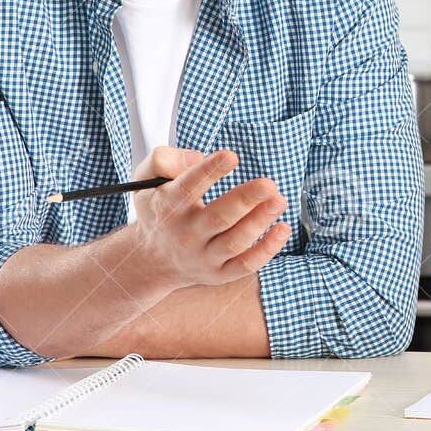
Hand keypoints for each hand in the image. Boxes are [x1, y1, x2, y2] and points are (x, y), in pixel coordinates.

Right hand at [124, 146, 291, 289]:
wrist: (151, 260)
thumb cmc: (159, 208)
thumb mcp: (147, 180)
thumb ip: (163, 160)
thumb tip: (195, 157)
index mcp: (168, 207)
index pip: (188, 188)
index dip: (210, 171)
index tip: (232, 156)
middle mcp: (186, 234)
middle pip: (218, 218)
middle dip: (246, 200)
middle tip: (269, 184)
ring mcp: (203, 257)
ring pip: (234, 242)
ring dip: (260, 221)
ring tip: (280, 200)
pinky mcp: (219, 273)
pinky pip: (245, 265)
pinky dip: (267, 249)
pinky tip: (283, 228)